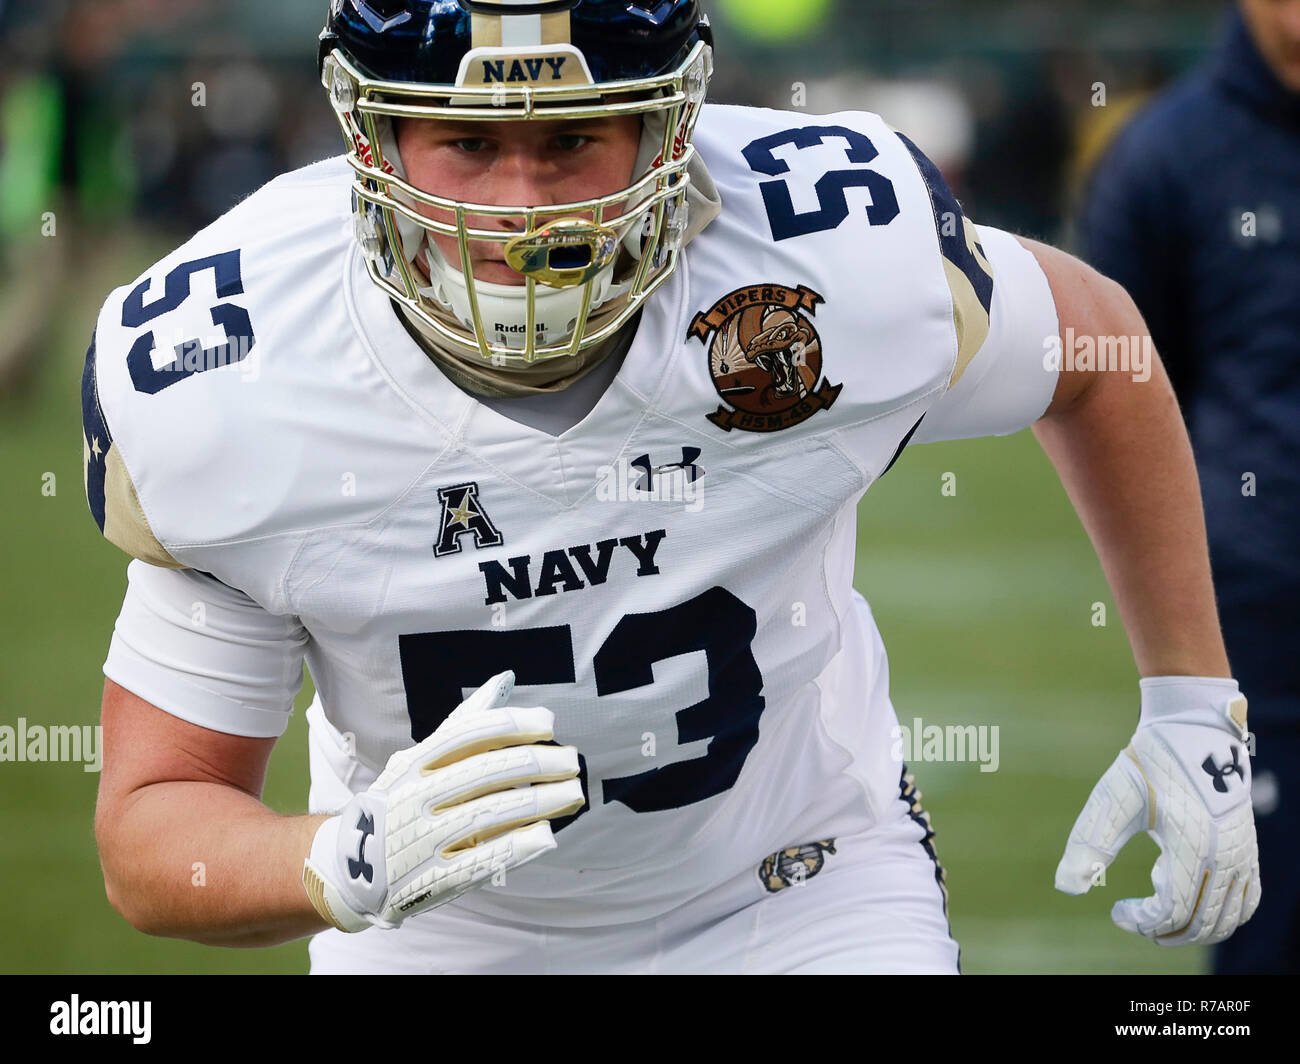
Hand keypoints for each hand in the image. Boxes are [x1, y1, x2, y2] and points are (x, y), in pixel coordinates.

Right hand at [302, 670, 582, 931]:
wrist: (351, 866)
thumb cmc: (400, 800)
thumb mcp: (421, 758)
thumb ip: (466, 722)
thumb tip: (507, 679)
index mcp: (415, 763)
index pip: (470, 734)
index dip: (513, 726)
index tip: (549, 725)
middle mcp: (416, 797)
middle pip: (486, 772)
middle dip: (537, 764)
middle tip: (573, 761)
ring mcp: (423, 839)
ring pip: (490, 813)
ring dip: (539, 802)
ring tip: (573, 793)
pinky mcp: (433, 879)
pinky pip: (481, 859)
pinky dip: (516, 845)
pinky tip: (547, 834)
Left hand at [1054, 677, 1259, 944]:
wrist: (1192, 728)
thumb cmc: (1149, 762)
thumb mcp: (1113, 800)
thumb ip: (1089, 845)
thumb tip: (1066, 887)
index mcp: (1193, 849)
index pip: (1173, 912)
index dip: (1142, 921)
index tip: (1116, 909)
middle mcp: (1225, 858)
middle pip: (1204, 924)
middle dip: (1167, 932)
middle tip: (1134, 920)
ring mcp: (1242, 854)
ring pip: (1229, 918)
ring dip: (1195, 928)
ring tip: (1159, 913)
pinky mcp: (1248, 847)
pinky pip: (1248, 899)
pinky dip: (1222, 913)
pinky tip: (1189, 895)